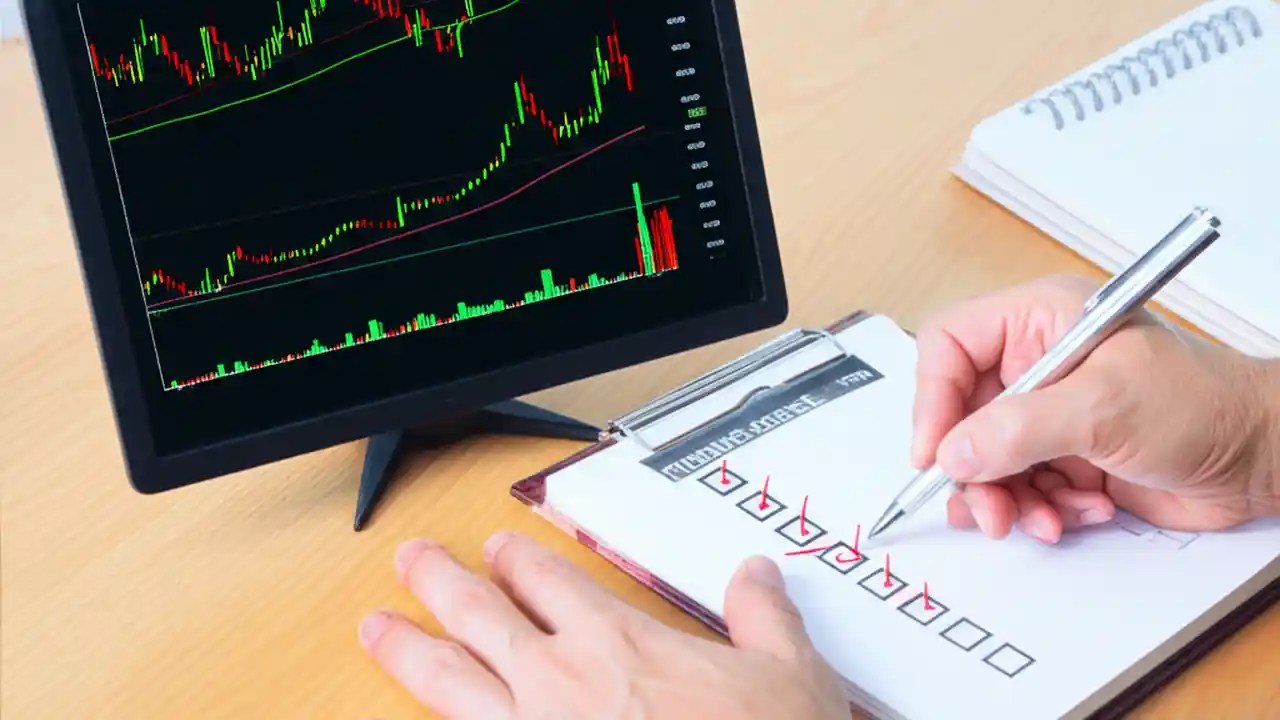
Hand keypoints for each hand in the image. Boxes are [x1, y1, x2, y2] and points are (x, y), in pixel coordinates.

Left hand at [358, 533, 848, 719]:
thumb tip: (758, 577)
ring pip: (448, 679)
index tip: (498, 550)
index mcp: (616, 642)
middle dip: (440, 582)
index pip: (548, 581)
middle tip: (411, 564)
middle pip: (479, 613)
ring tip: (377, 629)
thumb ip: (762, 617)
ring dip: (408, 649)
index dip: (515, 559)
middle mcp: (560, 682)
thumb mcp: (786, 673)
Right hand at [911, 275, 1279, 542]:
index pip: (950, 346)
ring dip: (1008, 497)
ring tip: (1039, 517)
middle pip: (961, 415)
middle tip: (987, 506)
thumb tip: (954, 453)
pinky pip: (1021, 487)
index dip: (933, 399)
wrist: (1263, 458)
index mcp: (1040, 321)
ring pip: (987, 460)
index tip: (935, 452)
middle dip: (974, 468)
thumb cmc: (1207, 403)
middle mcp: (1038, 364)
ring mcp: (1051, 412)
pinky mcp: (1066, 455)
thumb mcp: (1105, 408)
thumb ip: (1020, 430)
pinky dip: (1042, 509)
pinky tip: (1078, 511)